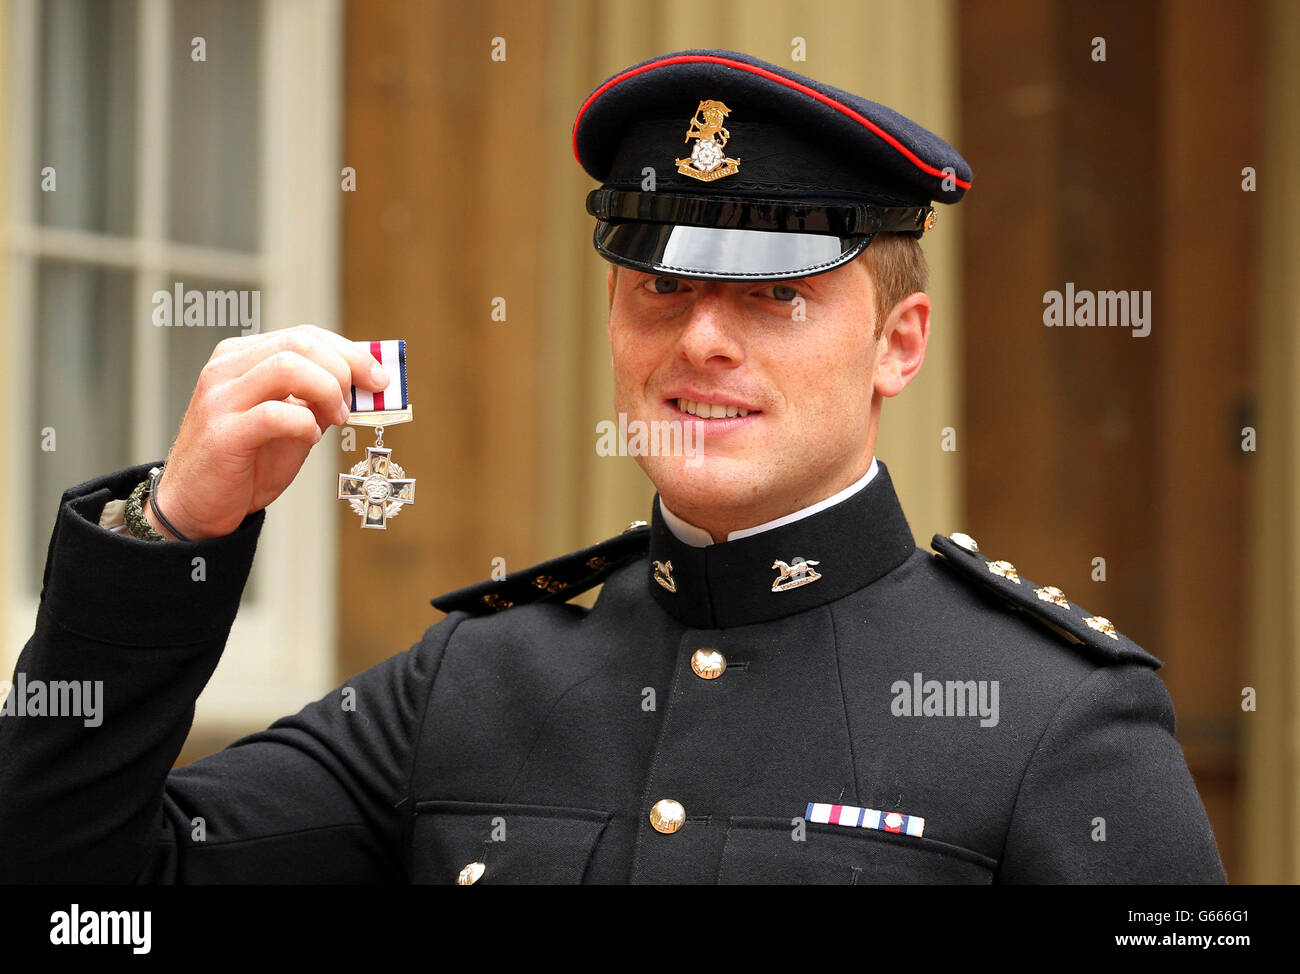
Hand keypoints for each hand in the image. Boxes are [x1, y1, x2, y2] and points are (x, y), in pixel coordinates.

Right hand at [144, 325, 390, 540]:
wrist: (197, 506)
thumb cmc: (247, 463)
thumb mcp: (293, 425)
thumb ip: (320, 401)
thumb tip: (365, 385)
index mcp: (243, 358)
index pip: (304, 335)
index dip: (349, 351)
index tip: (379, 376)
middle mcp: (227, 369)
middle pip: (299, 342)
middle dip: (344, 367)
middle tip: (362, 398)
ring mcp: (220, 398)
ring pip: (286, 366)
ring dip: (327, 390)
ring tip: (338, 417)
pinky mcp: (222, 433)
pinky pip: (274, 414)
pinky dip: (304, 423)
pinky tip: (310, 438)